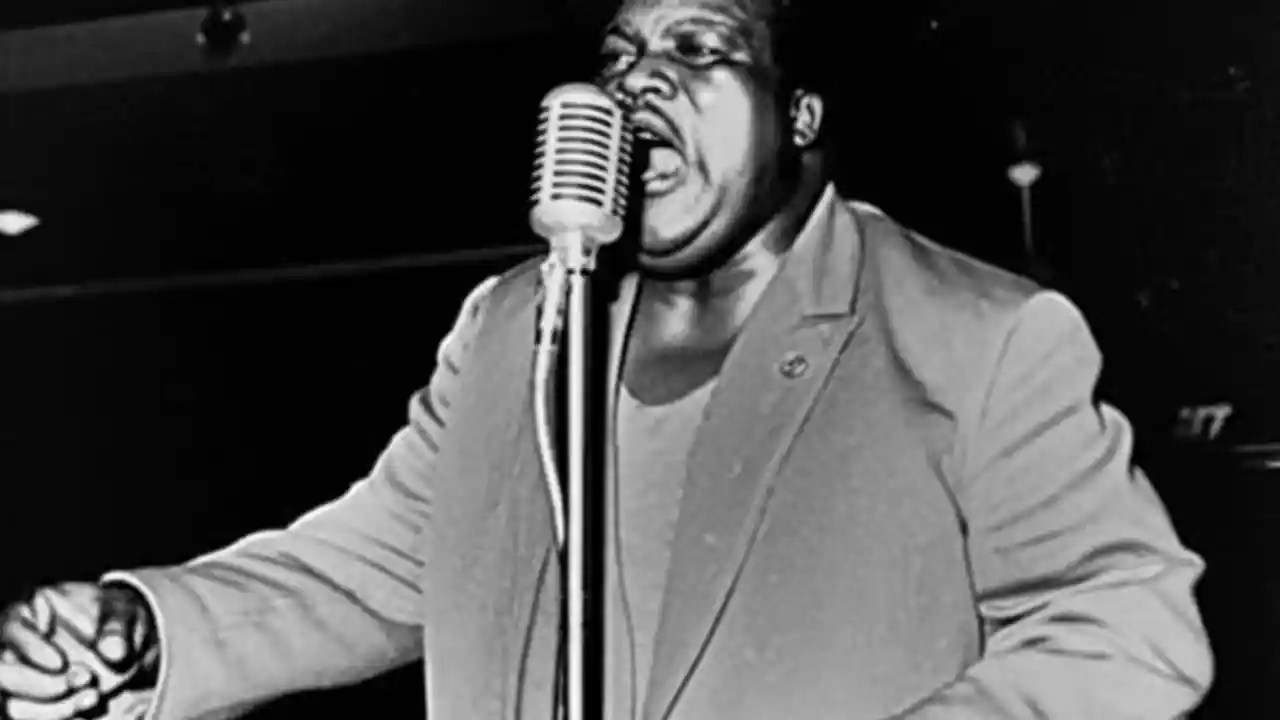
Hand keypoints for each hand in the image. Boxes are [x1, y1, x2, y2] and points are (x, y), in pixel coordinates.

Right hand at [0, 583, 157, 719]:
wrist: (125, 640)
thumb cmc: (115, 618)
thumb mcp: (123, 614)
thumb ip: (116, 630)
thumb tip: (114, 652)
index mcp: (32, 610)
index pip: (12, 629)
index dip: (30, 647)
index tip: (59, 663)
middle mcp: (18, 646)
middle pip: (5, 672)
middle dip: (39, 684)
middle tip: (85, 679)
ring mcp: (25, 676)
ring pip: (14, 703)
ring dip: (49, 708)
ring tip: (93, 697)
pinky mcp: (37, 701)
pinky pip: (33, 716)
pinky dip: (57, 716)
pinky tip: (88, 707)